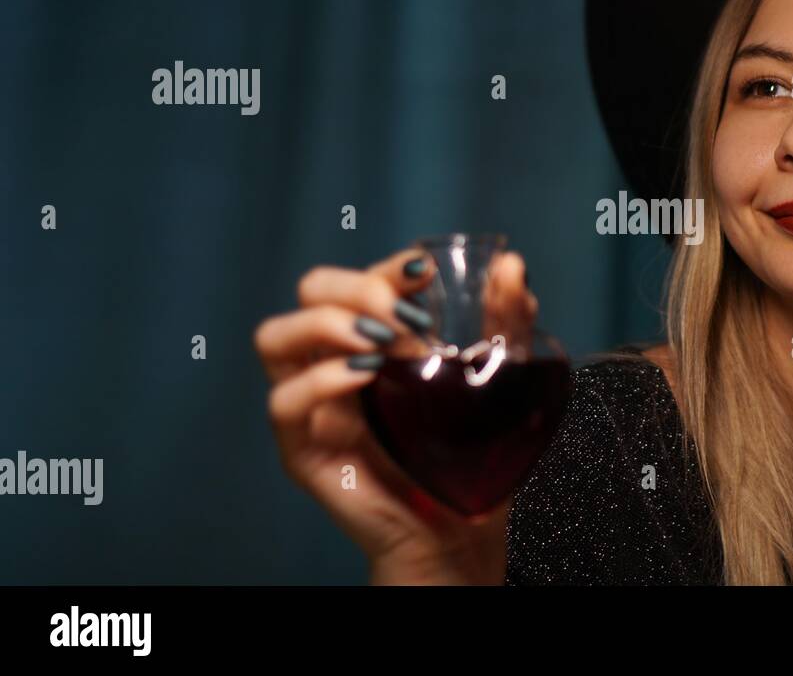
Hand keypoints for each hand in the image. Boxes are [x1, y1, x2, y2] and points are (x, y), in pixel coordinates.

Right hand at [253, 246, 537, 583]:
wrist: (462, 531)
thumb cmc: (471, 457)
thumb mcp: (500, 381)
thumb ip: (507, 323)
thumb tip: (513, 266)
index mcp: (374, 341)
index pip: (358, 280)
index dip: (385, 266)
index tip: (424, 272)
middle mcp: (335, 364)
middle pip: (310, 292)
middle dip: (356, 286)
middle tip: (405, 318)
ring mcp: (313, 406)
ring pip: (275, 336)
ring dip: (328, 324)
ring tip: (381, 344)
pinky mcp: (303, 449)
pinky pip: (284, 401)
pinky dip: (321, 380)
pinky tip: (365, 381)